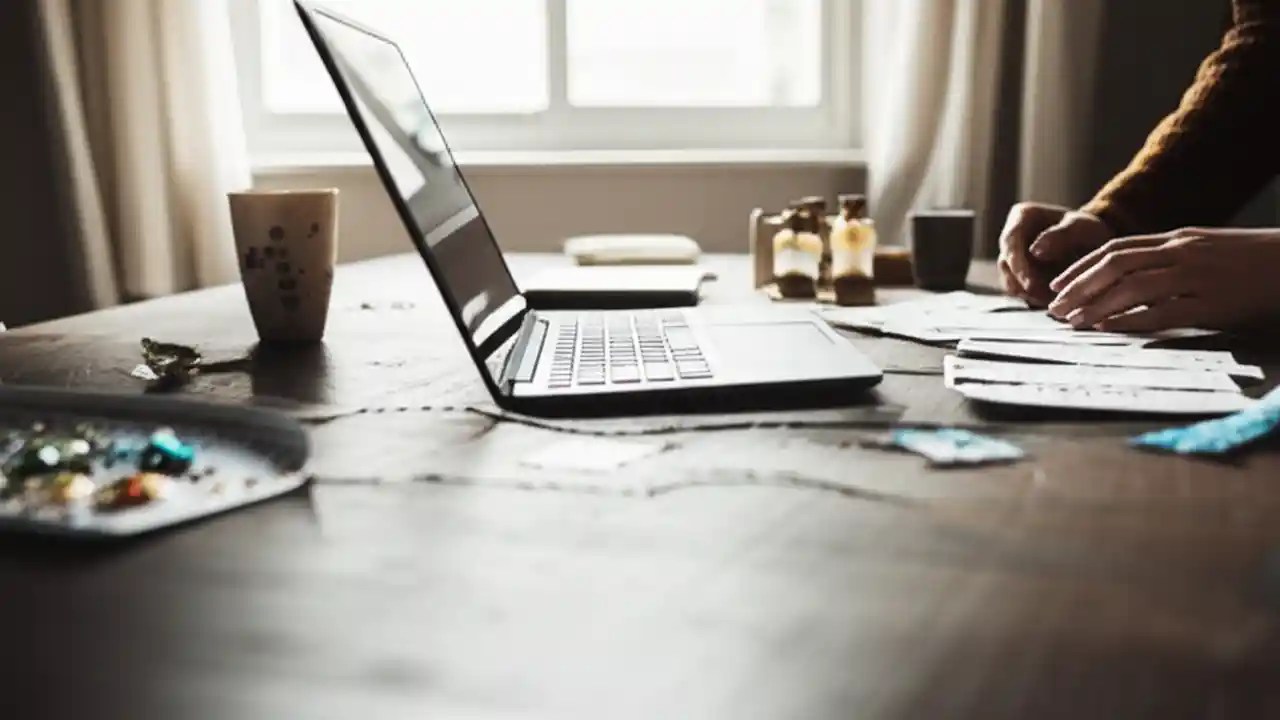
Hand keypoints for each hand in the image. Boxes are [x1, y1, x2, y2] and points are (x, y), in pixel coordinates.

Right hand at [997, 203, 1112, 306]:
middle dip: (1023, 283)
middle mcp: (1011, 235)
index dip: (1017, 264)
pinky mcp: (1016, 274)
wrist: (1093, 243)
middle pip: (1006, 263)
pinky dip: (1031, 297)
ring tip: (1051, 300)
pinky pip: (1017, 289)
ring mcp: (1011, 256)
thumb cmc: (1088, 230)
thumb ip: (1061, 235)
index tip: (1030, 283)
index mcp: (1022, 215)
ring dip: (1027, 292)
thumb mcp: (1082, 227)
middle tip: (1043, 298)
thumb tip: (1034, 250)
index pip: (1010, 241)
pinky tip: (1050, 300)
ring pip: (1009, 279)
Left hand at [1047, 228, 1279, 331]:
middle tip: (1053, 307)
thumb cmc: (1253, 262)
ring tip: (1072, 322)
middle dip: (1079, 285)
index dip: (1082, 266)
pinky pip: (1163, 312)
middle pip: (1116, 264)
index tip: (1057, 284)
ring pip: (1133, 287)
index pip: (1117, 247)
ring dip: (1097, 305)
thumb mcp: (1207, 250)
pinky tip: (1108, 329)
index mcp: (1178, 239)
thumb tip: (1133, 278)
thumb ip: (1171, 260)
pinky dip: (1132, 321)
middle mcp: (1182, 252)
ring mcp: (1198, 276)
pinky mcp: (1213, 303)